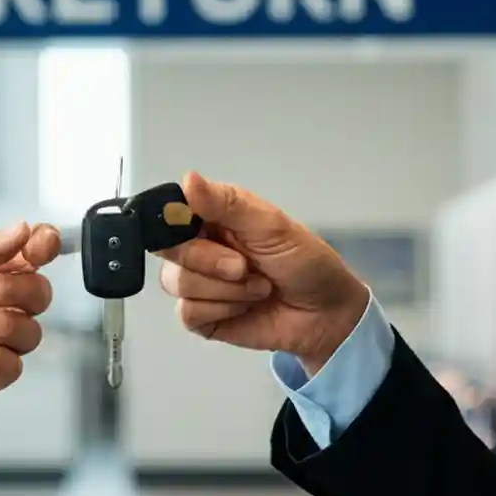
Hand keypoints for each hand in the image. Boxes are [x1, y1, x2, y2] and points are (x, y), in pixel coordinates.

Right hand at [158, 173, 368, 376]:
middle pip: (168, 249)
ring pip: (177, 282)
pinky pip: (187, 313)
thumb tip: (188, 178)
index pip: (170, 211)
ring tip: (258, 288)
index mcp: (213, 217)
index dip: (172, 220)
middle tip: (245, 266)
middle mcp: (200, 247)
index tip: (197, 228)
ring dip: (225, 289)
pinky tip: (245, 308)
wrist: (326, 313)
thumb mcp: (271, 225)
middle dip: (211, 261)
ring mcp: (198, 284)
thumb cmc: (305, 262)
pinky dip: (221, 310)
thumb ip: (227, 203)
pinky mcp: (202, 317)